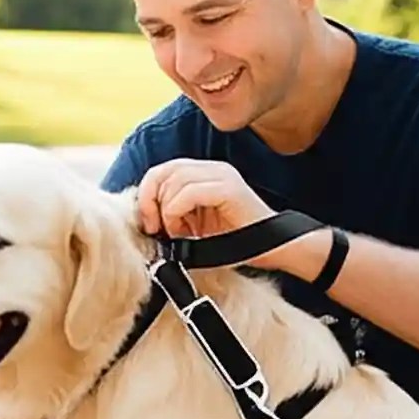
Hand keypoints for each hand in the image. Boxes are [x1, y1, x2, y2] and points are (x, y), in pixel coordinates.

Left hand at [136, 158, 278, 264]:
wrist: (273, 249)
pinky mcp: (229, 188)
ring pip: (174, 180)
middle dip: (150, 200)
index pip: (163, 170)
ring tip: (176, 232)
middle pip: (164, 170)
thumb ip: (174, 213)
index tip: (149, 223)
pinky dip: (177, 211)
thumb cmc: (236, 243)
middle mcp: (213, 169)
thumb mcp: (195, 227)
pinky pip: (189, 192)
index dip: (147, 193)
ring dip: (166, 210)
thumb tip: (145, 217)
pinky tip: (184, 231)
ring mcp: (222, 176)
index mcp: (204, 174)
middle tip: (154, 227)